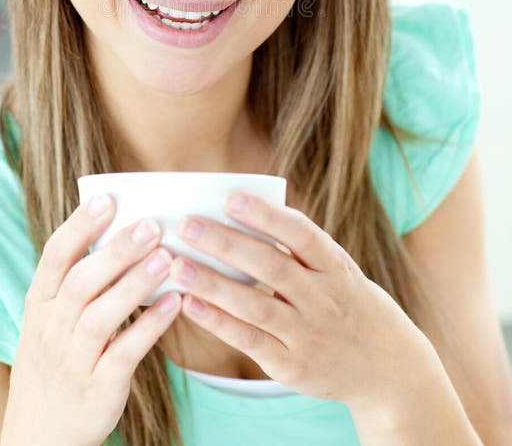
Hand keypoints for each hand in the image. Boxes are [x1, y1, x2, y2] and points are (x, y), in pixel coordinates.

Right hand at [1, 196, 181, 445]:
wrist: (39, 434)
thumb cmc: (57, 358)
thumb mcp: (51, 319)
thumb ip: (78, 278)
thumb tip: (123, 228)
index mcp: (40, 303)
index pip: (54, 257)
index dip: (79, 226)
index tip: (108, 199)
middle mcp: (51, 329)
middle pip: (80, 282)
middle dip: (115, 251)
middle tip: (152, 224)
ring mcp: (72, 360)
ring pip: (100, 316)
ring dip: (134, 285)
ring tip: (167, 258)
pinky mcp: (98, 389)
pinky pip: (125, 354)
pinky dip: (150, 327)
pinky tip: (175, 303)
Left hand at [168, 190, 432, 410]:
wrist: (389, 370)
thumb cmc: (350, 304)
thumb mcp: (340, 271)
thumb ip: (300, 250)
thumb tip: (241, 215)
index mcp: (337, 267)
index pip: (301, 234)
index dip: (266, 215)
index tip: (229, 197)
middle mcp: (325, 299)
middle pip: (272, 266)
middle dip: (227, 243)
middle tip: (187, 224)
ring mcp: (309, 335)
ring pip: (256, 306)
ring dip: (213, 284)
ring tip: (177, 265)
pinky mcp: (293, 366)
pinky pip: (250, 341)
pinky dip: (218, 322)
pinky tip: (189, 305)